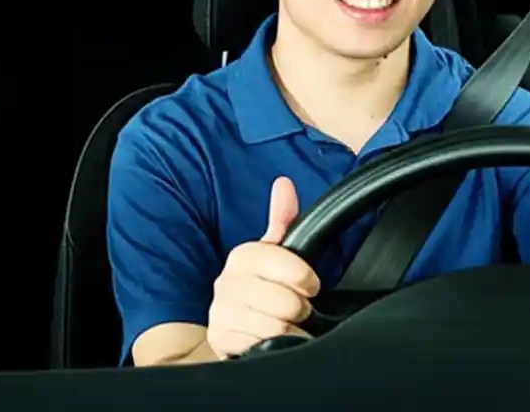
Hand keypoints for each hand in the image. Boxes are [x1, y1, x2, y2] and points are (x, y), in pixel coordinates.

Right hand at [205, 177, 319, 359]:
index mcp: (243, 256)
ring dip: (288, 330)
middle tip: (293, 308)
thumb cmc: (259, 290)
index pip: (293, 268)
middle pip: (288, 302)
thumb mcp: (272, 255)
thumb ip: (282, 219)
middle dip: (299, 310)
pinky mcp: (222, 340)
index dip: (307, 280)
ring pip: (277, 326)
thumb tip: (284, 183)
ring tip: (281, 323)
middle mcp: (226, 282)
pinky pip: (262, 346)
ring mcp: (221, 312)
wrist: (229, 328)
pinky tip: (266, 339)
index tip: (308, 285)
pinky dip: (271, 347)